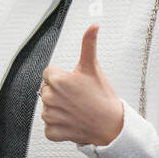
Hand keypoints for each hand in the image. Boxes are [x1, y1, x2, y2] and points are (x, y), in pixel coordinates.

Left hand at [40, 24, 124, 146]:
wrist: (112, 126)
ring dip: (59, 109)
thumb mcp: (93, 68)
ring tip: (76, 109)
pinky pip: (49, 126)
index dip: (63, 77)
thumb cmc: (103, 97)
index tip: (75, 84)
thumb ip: (88, 44)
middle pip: (47, 89)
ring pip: (48, 107)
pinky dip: (58, 125)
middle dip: (59, 92)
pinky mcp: (51, 131)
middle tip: (77, 96)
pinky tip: (72, 121)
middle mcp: (50, 97)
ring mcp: (50, 116)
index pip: (49, 73)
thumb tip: (93, 26)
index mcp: (57, 80)